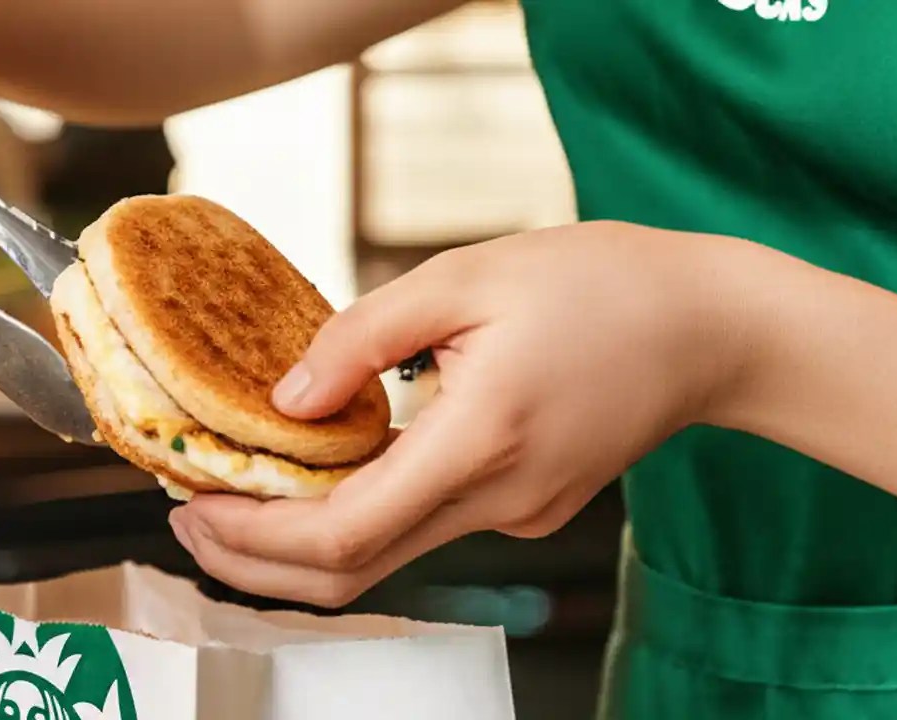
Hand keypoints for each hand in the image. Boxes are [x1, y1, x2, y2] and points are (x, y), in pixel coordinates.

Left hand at [169, 221, 745, 606]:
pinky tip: (321, 470)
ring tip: (235, 491)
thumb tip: (286, 401)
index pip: (342, 535)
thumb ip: (364, 337)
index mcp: (480, 440)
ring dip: (300, 540)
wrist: (709, 326)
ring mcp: (516, 515)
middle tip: (188, 517)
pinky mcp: (526, 508)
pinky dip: (357, 514)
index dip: (253, 539)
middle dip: (256, 558)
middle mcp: (498, 501)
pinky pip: (422, 525)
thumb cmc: (597, 283)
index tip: (191, 508)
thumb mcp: (467, 276)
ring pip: (384, 556)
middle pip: (351, 571)